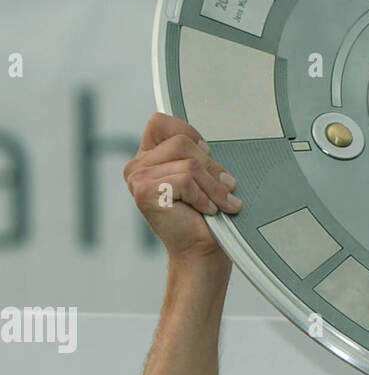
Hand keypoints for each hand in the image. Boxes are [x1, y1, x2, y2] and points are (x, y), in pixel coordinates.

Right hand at [123, 112, 241, 271]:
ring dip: (212, 185)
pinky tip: (205, 210)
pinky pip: (186, 179)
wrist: (202, 252)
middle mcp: (138, 166)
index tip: (206, 156)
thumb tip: (208, 143)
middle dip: (211, 167)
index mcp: (148, 157)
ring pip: (188, 162)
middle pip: (181, 141)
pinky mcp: (144, 192)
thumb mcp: (202, 176)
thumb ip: (196, 154)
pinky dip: (203, 196)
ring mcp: (137, 179)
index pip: (161, 122)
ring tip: (218, 203)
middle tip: (225, 189)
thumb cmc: (204, 219)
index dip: (189, 135)